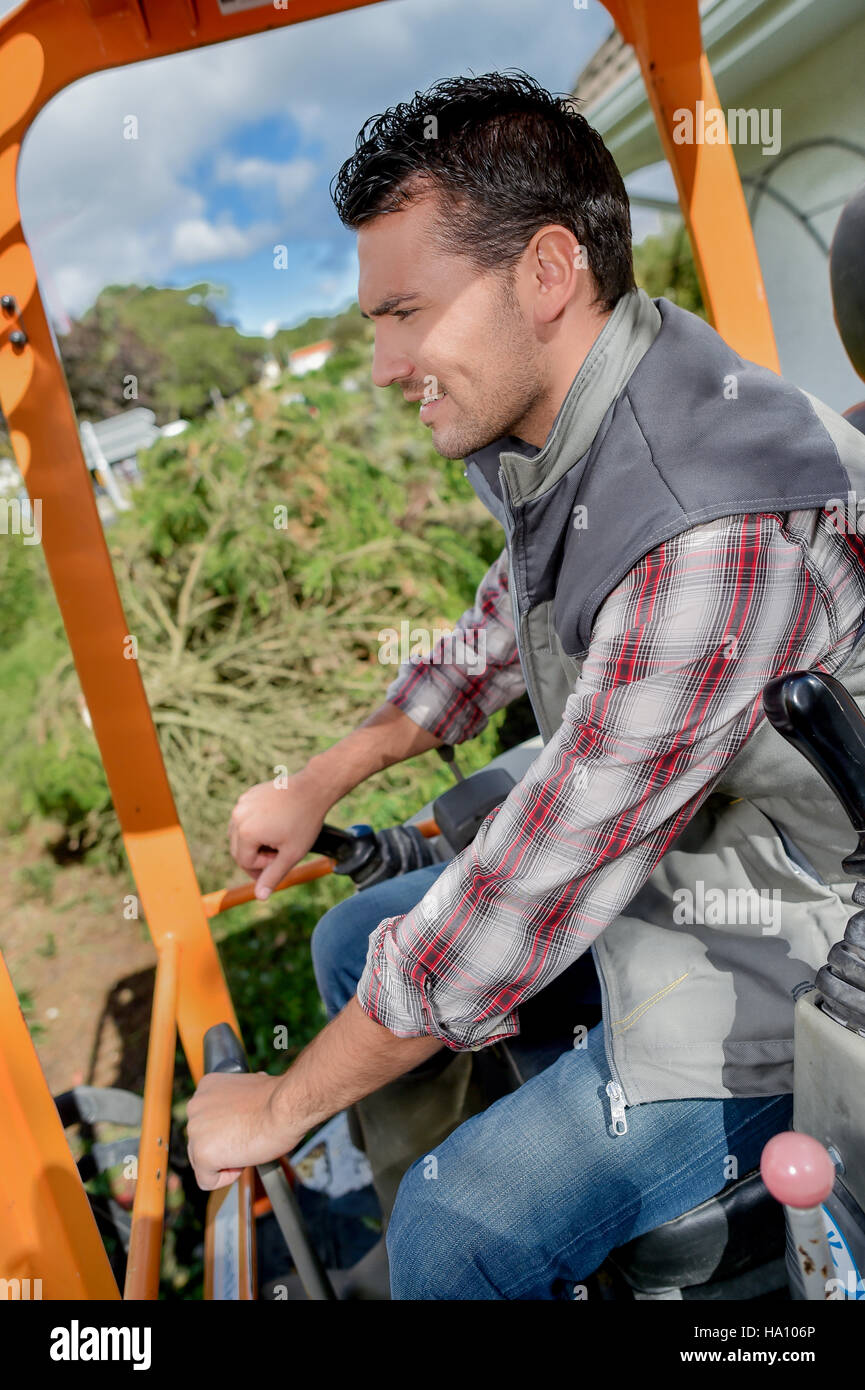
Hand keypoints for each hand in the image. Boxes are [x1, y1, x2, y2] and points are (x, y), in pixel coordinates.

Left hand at [186, 1071, 297, 1190]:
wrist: (286, 1107)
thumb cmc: (277, 1100)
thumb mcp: (248, 1093)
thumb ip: (234, 1104)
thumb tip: (239, 1111)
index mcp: (206, 1087)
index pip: (205, 1121)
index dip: (228, 1130)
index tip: (246, 1126)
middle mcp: (194, 1106)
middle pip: (200, 1142)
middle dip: (223, 1147)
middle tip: (248, 1139)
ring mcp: (195, 1129)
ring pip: (201, 1162)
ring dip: (225, 1160)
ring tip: (248, 1146)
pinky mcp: (202, 1153)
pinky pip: (207, 1180)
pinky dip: (225, 1178)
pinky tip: (243, 1160)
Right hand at [228, 770, 328, 899]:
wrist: (313, 789)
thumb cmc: (304, 822)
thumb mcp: (291, 854)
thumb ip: (273, 876)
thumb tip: (260, 896)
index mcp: (246, 833)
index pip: (245, 861)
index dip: (263, 866)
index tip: (280, 859)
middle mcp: (238, 817)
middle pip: (238, 848)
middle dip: (257, 855)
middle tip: (278, 851)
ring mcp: (242, 804)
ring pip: (240, 833)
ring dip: (255, 841)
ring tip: (277, 837)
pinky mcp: (248, 795)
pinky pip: (245, 817)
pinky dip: (255, 825)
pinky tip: (275, 823)